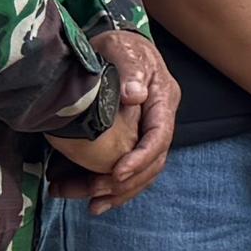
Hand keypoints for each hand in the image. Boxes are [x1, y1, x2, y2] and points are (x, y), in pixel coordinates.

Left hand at [62, 31, 178, 208]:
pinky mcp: (130, 140)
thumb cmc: (121, 46)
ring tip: (90, 206)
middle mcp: (159, 121)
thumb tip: (136, 94)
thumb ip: (131, 71)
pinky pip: (127, 170)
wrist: (116, 44)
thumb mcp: (124, 52)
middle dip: (125, 184)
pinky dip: (109, 187)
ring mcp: (146, 132)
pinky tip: (87, 197)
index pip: (159, 137)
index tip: (116, 173)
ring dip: (116, 193)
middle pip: (152, 163)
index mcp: (163, 100)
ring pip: (140, 173)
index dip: (140, 158)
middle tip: (95, 196)